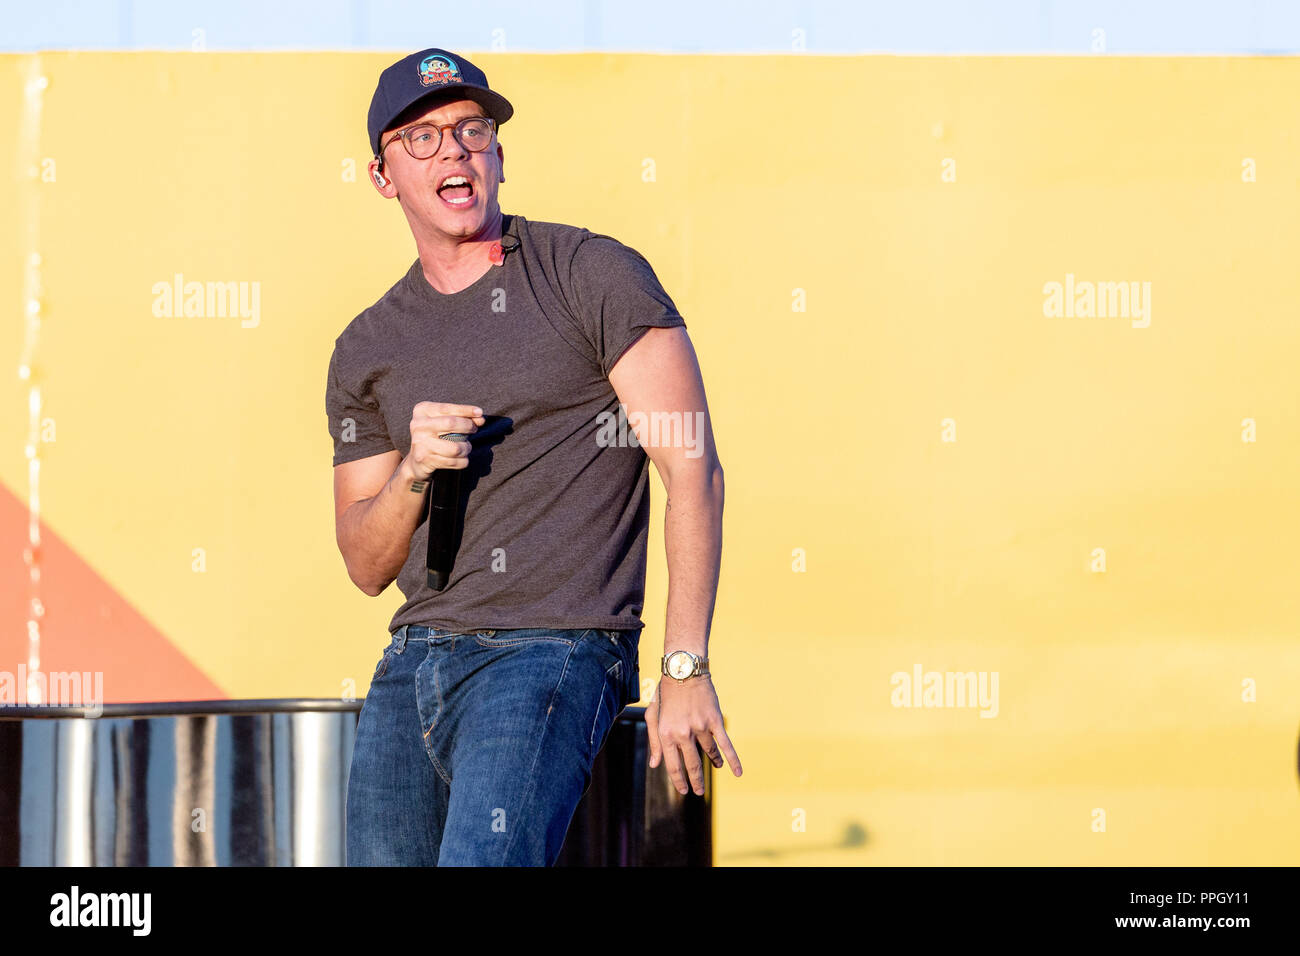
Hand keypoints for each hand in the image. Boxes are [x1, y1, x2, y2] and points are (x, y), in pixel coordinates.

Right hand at [406, 402, 485, 480]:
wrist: (416, 461)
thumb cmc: (435, 436)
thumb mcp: (444, 421)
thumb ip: (462, 418)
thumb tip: (481, 418)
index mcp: (422, 411)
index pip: (447, 408)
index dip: (466, 410)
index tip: (480, 412)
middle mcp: (418, 425)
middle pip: (451, 423)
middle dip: (468, 427)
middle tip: (474, 430)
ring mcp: (420, 443)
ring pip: (455, 447)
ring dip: (466, 448)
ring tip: (466, 448)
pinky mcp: (425, 459)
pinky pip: (454, 461)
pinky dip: (463, 461)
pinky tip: (461, 459)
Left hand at [646, 674, 741, 795]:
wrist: (683, 671)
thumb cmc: (665, 694)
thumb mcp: (653, 716)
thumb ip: (654, 741)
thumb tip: (654, 765)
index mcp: (666, 734)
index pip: (673, 765)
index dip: (678, 781)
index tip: (684, 790)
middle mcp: (682, 733)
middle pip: (691, 765)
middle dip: (695, 781)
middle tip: (698, 791)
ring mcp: (699, 727)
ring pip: (709, 753)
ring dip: (713, 763)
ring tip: (715, 766)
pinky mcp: (714, 720)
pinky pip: (725, 744)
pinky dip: (732, 759)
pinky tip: (737, 772)